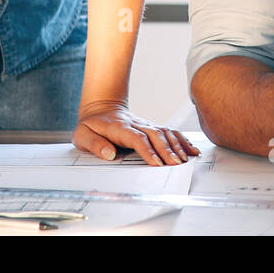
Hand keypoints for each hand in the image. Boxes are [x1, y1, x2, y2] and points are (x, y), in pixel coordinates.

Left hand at [73, 100, 199, 164]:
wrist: (101, 108)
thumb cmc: (91, 126)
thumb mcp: (82, 135)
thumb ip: (94, 144)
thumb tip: (108, 154)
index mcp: (119, 128)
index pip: (136, 138)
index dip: (148, 150)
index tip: (156, 162)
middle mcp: (136, 124)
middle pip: (155, 135)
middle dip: (167, 150)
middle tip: (176, 164)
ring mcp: (145, 124)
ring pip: (165, 132)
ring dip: (176, 145)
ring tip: (185, 158)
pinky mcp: (151, 127)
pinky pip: (169, 131)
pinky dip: (181, 140)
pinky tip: (191, 149)